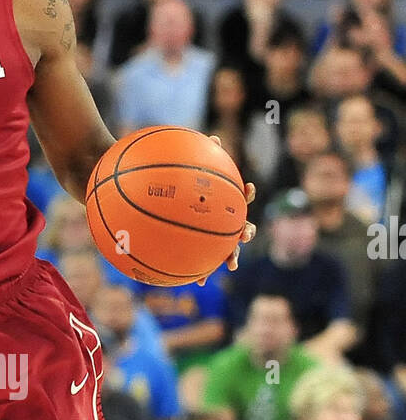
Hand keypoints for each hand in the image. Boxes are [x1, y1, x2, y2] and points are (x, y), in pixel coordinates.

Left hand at [196, 137, 255, 282]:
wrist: (172, 211)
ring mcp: (218, 239)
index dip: (247, 192)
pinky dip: (204, 273)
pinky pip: (206, 264)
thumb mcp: (195, 176)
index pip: (241, 196)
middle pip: (243, 226)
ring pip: (230, 250)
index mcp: (226, 204)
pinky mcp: (206, 254)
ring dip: (232, 257)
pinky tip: (198, 282)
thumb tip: (213, 137)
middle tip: (245, 233)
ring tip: (231, 264)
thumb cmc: (186, 191)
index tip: (247, 188)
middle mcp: (227, 222)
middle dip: (246, 231)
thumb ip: (204, 159)